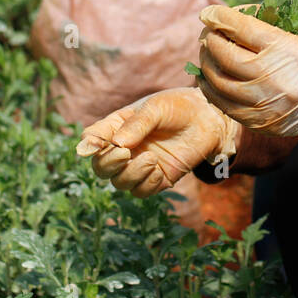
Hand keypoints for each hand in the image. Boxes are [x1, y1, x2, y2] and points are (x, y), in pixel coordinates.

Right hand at [75, 87, 240, 196]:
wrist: (208, 119)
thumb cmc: (178, 107)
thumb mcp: (155, 108)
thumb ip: (136, 125)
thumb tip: (115, 145)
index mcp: (117, 127)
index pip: (92, 139)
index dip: (88, 146)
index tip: (94, 146)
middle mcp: (125, 149)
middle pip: (101, 167)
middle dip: (108, 164)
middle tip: (125, 153)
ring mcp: (140, 165)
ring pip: (120, 182)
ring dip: (131, 174)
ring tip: (151, 159)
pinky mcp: (158, 178)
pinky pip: (142, 191)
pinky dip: (147, 183)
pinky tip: (159, 169)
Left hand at [196, 4, 297, 165]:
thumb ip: (276, 20)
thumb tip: (237, 12)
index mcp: (288, 52)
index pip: (242, 29)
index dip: (220, 17)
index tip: (208, 12)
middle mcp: (274, 80)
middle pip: (225, 55)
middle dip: (210, 38)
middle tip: (208, 31)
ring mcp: (264, 105)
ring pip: (218, 81)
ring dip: (206, 62)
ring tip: (207, 51)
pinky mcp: (258, 123)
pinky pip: (222, 104)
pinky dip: (210, 87)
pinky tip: (210, 75)